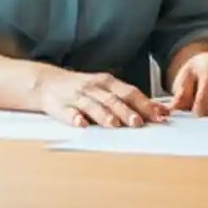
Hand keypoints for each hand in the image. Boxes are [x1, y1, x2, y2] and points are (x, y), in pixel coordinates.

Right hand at [37, 69, 169, 127]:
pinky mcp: (60, 107)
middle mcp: (94, 88)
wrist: (47, 83)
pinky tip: (80, 124)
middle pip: (113, 99)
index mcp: (108, 83)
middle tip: (139, 123)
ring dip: (104, 115)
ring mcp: (77, 96)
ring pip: (93, 106)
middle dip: (127, 111)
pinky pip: (68, 113)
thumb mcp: (104, 89)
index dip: (145, 104)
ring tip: (114, 125)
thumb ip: (126, 100)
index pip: (130, 92)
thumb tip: (155, 112)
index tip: (160, 115)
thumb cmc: (82, 89)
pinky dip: (75, 118)